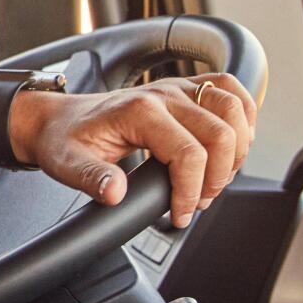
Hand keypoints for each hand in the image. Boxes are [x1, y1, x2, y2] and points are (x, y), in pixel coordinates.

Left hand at [8, 76, 258, 228]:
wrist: (58, 119)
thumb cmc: (66, 140)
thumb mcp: (67, 164)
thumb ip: (92, 178)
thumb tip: (116, 193)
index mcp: (139, 112)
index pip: (189, 153)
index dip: (191, 191)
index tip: (179, 214)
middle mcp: (163, 94)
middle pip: (221, 133)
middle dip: (217, 177)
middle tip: (198, 200)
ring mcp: (177, 88)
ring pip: (234, 108)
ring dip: (237, 148)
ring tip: (215, 176)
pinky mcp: (184, 89)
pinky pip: (230, 89)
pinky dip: (244, 115)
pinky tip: (233, 142)